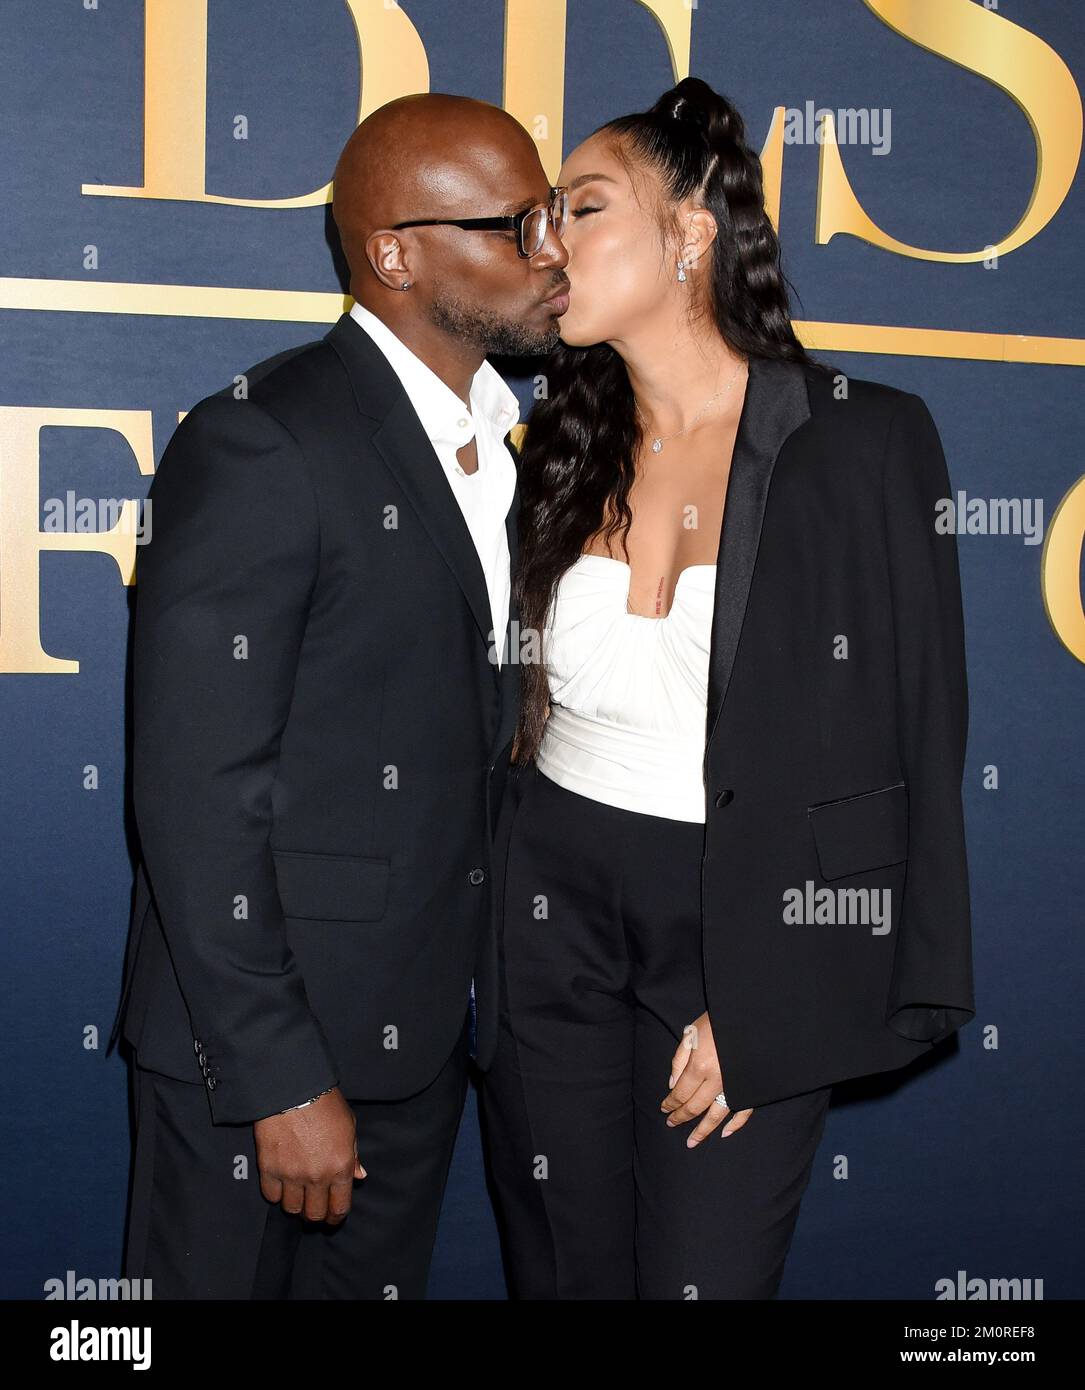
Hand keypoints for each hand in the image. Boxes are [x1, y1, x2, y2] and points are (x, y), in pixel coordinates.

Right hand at [253, 1086, 364, 1223]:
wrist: (293, 1088)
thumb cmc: (325, 1103)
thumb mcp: (349, 1125)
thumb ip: (354, 1155)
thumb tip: (359, 1176)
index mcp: (341, 1166)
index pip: (339, 1207)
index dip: (336, 1217)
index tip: (332, 1218)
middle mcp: (317, 1176)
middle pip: (315, 1214)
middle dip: (315, 1214)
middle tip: (313, 1207)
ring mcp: (292, 1175)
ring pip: (292, 1209)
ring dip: (295, 1204)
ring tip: (296, 1193)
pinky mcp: (269, 1169)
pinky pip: (271, 1195)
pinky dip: (276, 1193)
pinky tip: (280, 1183)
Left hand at [661, 1012, 753, 1146]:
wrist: (750, 1016)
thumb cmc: (717, 1021)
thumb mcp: (691, 1034)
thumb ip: (679, 1060)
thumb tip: (672, 1086)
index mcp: (700, 1065)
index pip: (680, 1093)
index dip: (670, 1103)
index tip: (664, 1108)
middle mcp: (717, 1080)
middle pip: (695, 1106)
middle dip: (681, 1117)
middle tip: (671, 1123)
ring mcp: (735, 1086)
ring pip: (717, 1115)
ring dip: (703, 1130)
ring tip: (692, 1142)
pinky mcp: (750, 1087)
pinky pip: (743, 1111)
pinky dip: (735, 1125)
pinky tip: (724, 1132)